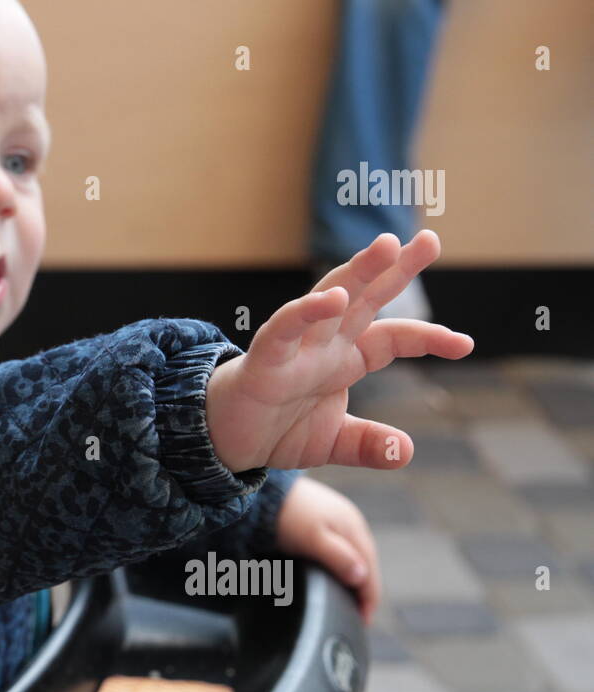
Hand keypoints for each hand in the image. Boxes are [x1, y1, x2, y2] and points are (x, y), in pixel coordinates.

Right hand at [206, 230, 473, 471]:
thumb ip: (368, 445)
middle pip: (366, 297)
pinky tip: (334, 298)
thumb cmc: (276, 429)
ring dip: (359, 271)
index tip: (465, 345)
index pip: (394, 336)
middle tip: (430, 240)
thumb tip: (405, 451)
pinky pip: (286, 328)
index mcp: (344, 359)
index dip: (430, 336)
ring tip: (388, 246)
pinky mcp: (265, 358)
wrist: (225, 441)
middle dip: (397, 268)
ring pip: (329, 296)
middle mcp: (325, 344)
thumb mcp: (333, 443)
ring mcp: (296, 347)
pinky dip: (307, 311)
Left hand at [275, 476, 380, 624]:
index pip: (370, 569)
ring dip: (354, 578)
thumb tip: (362, 577)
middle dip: (364, 591)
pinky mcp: (322, 521)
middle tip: (357, 616)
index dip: (369, 598)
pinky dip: (342, 565)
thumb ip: (338, 557)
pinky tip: (334, 574)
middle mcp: (350, 522)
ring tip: (348, 599)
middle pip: (366, 564)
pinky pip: (341, 548)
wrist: (261, 492)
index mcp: (353, 527)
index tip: (363, 621)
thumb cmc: (285, 515)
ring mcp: (337, 520)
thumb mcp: (312, 539)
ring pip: (354, 556)